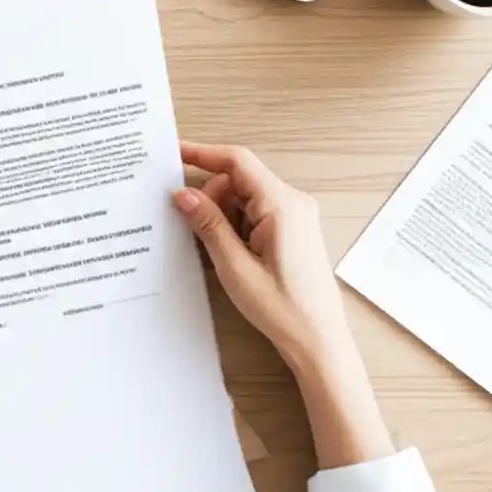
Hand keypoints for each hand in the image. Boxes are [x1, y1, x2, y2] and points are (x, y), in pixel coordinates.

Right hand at [170, 142, 346, 364]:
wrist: (318, 338)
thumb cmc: (282, 307)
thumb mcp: (234, 266)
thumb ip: (208, 224)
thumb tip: (182, 194)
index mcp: (281, 205)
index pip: (237, 161)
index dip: (203, 153)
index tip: (173, 152)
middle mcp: (293, 202)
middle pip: (240, 178)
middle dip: (210, 193)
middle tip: (185, 219)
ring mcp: (295, 215)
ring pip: (246, 196)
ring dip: (222, 212)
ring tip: (209, 244)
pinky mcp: (293, 229)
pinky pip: (256, 212)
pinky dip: (235, 222)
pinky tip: (225, 248)